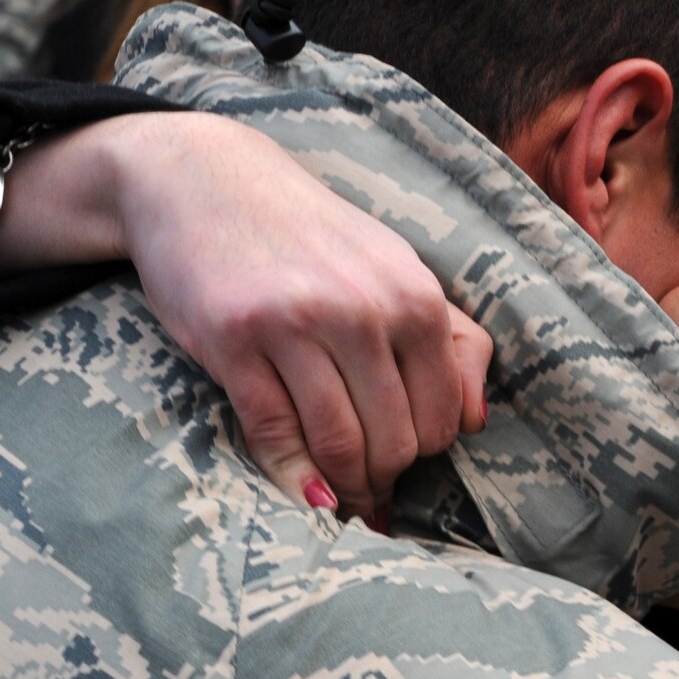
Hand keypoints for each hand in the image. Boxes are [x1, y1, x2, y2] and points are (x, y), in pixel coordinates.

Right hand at [0, 113, 490, 520]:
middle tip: (367, 491)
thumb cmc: (310, 238)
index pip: (441, 418)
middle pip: (393, 441)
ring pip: (340, 446)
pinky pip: (275, 435)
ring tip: (341, 498)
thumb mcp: (395, 269)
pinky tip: (305, 493)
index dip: (422, 456)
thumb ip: (453, 338)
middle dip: (382, 480)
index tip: (399, 463)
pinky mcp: (234, 341)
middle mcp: (362, 309)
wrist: (201, 180)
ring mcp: (295, 324)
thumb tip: (477, 422)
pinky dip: (295, 479)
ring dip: (344, 489)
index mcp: (414, 296)